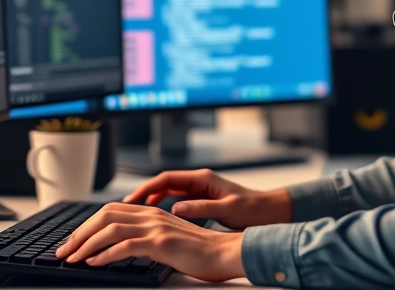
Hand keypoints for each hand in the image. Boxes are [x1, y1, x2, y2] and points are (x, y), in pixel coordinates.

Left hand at [55, 202, 244, 281]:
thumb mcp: (168, 240)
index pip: (110, 211)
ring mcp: (156, 227)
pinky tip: (94, 263)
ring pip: (110, 229)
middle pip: (104, 216)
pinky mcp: (161, 243)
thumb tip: (122, 248)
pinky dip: (104, 254)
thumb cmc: (199, 252)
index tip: (73, 242)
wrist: (225, 253)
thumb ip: (147, 238)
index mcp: (152, 212)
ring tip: (72, 258)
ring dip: (86, 245)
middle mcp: (151, 215)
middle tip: (64, 251)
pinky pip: (125, 246)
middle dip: (79, 234)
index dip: (87, 225)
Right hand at [123, 168, 291, 229]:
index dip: (146, 187)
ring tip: (134, 212)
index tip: (131, 199)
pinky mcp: (202, 198)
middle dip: (144, 192)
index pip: (166, 179)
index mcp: (202, 178)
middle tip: (125, 206)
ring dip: (151, 198)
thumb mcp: (227, 209)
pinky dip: (162, 205)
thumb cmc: (252, 210)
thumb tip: (175, 207)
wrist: (269, 212)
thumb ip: (201, 208)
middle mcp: (199, 181)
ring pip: (168, 191)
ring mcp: (200, 189)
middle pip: (163, 183)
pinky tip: (154, 216)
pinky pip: (176, 198)